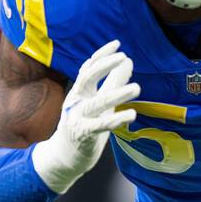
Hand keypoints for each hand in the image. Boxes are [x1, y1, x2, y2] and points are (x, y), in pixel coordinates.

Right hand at [32, 40, 138, 191]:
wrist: (63, 157)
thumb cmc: (84, 126)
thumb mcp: (99, 103)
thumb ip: (112, 83)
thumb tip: (128, 61)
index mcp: (80, 91)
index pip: (88, 67)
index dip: (102, 54)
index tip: (117, 44)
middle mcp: (76, 101)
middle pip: (87, 77)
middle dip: (105, 66)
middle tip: (124, 58)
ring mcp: (77, 117)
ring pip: (97, 103)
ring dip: (117, 94)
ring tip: (136, 88)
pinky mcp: (83, 135)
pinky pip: (100, 125)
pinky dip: (116, 119)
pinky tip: (131, 115)